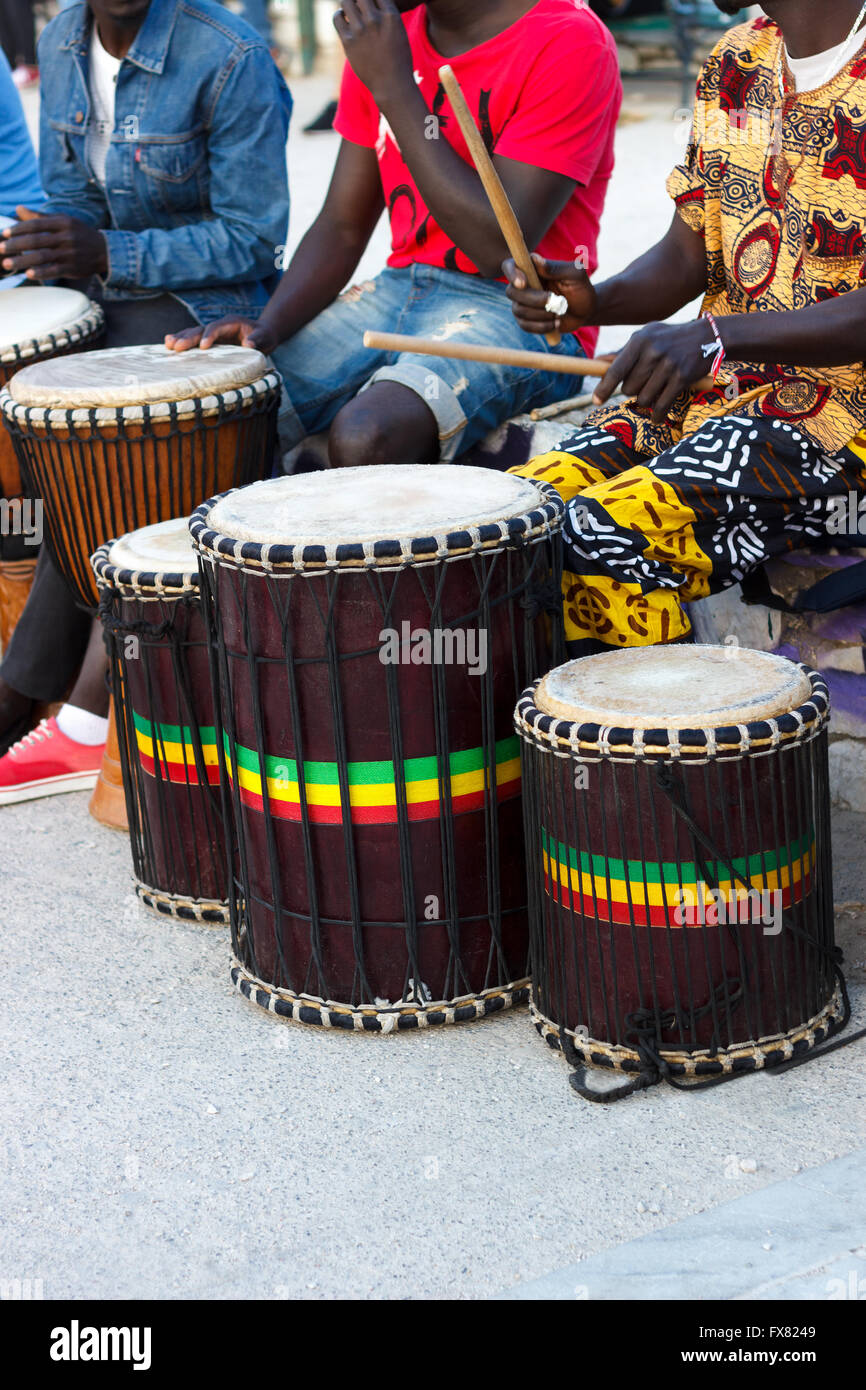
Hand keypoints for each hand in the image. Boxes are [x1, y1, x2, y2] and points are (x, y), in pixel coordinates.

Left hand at [0, 206, 106, 279]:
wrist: (105, 251)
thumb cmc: (79, 234)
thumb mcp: (63, 221)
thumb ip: (40, 217)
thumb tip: (18, 209)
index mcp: (62, 222)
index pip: (36, 224)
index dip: (19, 228)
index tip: (4, 233)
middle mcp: (65, 237)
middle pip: (36, 240)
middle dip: (15, 245)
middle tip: (0, 249)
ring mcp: (69, 253)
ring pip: (42, 257)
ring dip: (22, 260)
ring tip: (6, 264)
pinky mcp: (72, 267)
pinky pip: (54, 270)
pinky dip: (41, 272)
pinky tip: (28, 274)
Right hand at [166, 317, 278, 354]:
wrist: (262, 334)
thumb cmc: (264, 336)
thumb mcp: (265, 337)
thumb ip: (257, 340)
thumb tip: (249, 344)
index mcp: (231, 323)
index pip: (217, 327)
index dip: (209, 336)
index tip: (203, 347)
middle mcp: (218, 326)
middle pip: (201, 330)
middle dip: (188, 337)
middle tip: (175, 347)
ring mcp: (213, 332)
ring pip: (194, 333)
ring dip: (181, 338)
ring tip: (168, 344)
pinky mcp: (210, 340)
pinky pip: (194, 340)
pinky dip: (183, 342)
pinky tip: (169, 346)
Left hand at [333, 0, 414, 105]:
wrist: (392, 85)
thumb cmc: (398, 59)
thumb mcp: (398, 32)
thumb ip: (386, 15)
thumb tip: (373, 4)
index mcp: (391, 16)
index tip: (371, 5)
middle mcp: (375, 20)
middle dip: (360, 0)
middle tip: (360, 6)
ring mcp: (360, 31)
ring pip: (346, 2)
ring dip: (348, 4)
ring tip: (351, 10)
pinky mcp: (348, 42)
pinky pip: (337, 18)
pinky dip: (339, 15)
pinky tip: (344, 18)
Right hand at [503, 252, 597, 335]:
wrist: (586, 311)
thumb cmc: (581, 288)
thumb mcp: (574, 274)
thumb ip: (555, 267)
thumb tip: (535, 259)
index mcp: (532, 269)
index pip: (509, 266)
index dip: (511, 274)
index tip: (523, 283)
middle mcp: (524, 285)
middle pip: (512, 292)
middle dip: (533, 299)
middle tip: (553, 299)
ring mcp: (523, 304)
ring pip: (518, 310)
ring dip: (541, 314)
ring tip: (559, 313)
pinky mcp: (527, 320)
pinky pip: (525, 326)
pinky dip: (542, 326)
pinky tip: (556, 323)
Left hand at [593, 319, 715, 421]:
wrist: (707, 336)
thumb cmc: (669, 338)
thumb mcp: (646, 336)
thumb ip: (623, 352)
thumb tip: (597, 362)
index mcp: (639, 340)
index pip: (616, 370)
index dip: (604, 388)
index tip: (596, 400)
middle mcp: (653, 352)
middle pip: (629, 389)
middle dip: (632, 391)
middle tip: (643, 384)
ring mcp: (668, 365)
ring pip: (644, 399)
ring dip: (646, 401)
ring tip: (653, 391)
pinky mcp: (682, 378)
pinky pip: (662, 405)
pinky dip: (657, 415)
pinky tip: (656, 418)